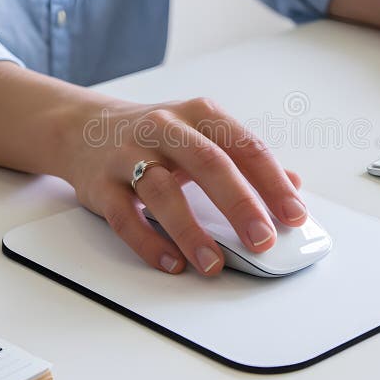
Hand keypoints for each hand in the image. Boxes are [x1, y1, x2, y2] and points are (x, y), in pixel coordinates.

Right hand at [65, 97, 306, 275]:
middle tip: (262, 240)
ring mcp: (129, 154)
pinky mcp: (101, 183)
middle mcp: (165, 128)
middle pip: (208, 163)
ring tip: (214, 264)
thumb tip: (294, 184)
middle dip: (239, 204)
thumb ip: (246, 159)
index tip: (294, 216)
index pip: (246, 147)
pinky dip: (148, 242)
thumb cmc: (157, 137)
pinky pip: (124, 215)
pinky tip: (171, 262)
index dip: (273, 183)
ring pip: (162, 191)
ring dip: (191, 231)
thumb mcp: (204, 135)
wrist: (84, 128)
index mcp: (200, 115)